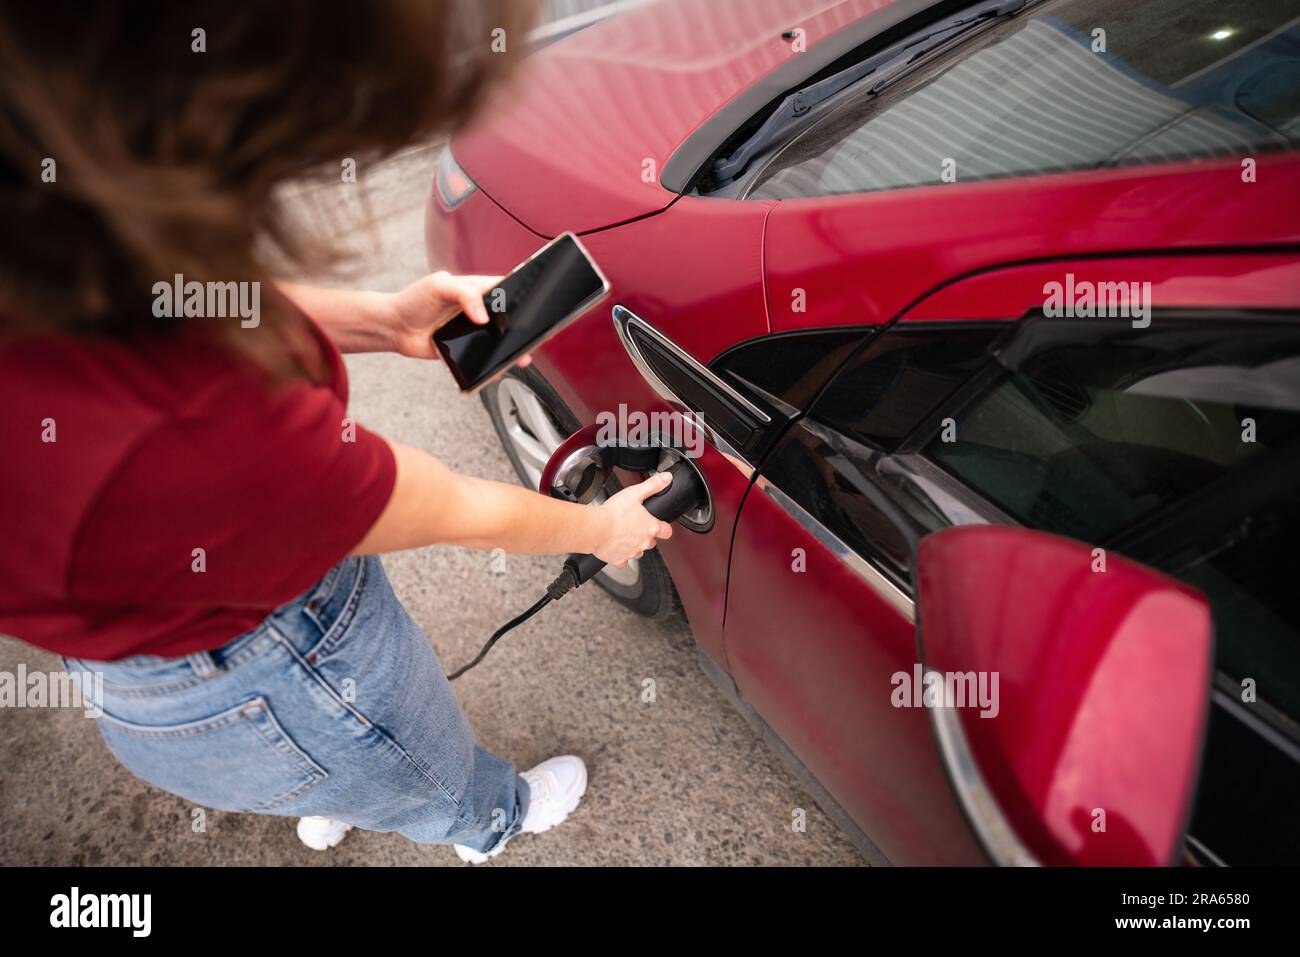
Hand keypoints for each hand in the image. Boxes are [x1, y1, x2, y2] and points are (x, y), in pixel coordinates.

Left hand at [388, 271, 531, 368]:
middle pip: (505, 318)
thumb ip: (464, 295)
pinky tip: (496, 368)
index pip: (503, 289)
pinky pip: (482, 358)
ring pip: (497, 340)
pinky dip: (490, 365)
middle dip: (519, 327)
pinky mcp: (464, 348)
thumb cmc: (413, 300)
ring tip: (520, 356)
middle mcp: (476, 310)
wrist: (395, 327)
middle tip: (530, 335)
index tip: (531, 304)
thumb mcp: (439, 286)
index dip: (518, 294)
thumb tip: (483, 316)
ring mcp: (472, 330)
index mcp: (474, 289)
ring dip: (509, 349)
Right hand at [592, 471, 674, 566]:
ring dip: (634, 544)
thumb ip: (653, 485)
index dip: (664, 527)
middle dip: (645, 534)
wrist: (595, 529)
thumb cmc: (613, 513)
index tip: (659, 525)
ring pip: (638, 551)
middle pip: (651, 541)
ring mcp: (632, 553)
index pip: (667, 531)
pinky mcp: (619, 560)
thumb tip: (667, 478)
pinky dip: (621, 554)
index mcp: (651, 527)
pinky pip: (624, 560)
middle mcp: (644, 542)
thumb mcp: (635, 493)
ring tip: (623, 534)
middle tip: (634, 525)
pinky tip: (615, 545)